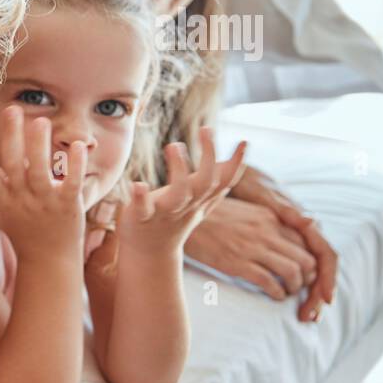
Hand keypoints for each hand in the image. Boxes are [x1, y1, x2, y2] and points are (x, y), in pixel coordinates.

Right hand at [0, 107, 86, 256]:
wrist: (49, 261)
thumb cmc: (22, 233)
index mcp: (3, 199)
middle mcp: (21, 199)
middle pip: (12, 165)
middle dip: (11, 137)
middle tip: (13, 110)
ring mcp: (45, 203)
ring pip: (39, 171)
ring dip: (39, 146)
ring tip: (40, 121)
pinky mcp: (68, 207)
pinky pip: (70, 184)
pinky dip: (74, 166)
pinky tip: (78, 146)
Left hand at [117, 129, 247, 258]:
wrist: (149, 253)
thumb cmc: (174, 219)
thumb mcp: (201, 199)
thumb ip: (220, 178)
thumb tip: (244, 148)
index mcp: (199, 198)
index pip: (223, 181)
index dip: (237, 164)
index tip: (244, 141)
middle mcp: (186, 204)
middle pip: (205, 182)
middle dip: (209, 156)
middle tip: (206, 128)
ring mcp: (164, 212)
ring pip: (179, 194)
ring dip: (179, 169)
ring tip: (174, 144)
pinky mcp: (141, 217)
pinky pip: (142, 208)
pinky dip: (139, 197)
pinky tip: (137, 183)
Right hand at [186, 190, 335, 322]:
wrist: (179, 219)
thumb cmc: (208, 217)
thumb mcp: (242, 211)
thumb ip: (263, 221)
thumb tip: (278, 235)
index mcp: (269, 217)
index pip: (305, 241)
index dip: (309, 259)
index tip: (303, 270)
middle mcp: (267, 231)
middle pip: (306, 259)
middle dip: (308, 277)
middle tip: (299, 285)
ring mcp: (253, 247)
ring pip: (293, 272)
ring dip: (295, 287)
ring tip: (287, 292)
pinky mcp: (238, 263)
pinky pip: (270, 282)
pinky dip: (277, 293)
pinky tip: (273, 296)